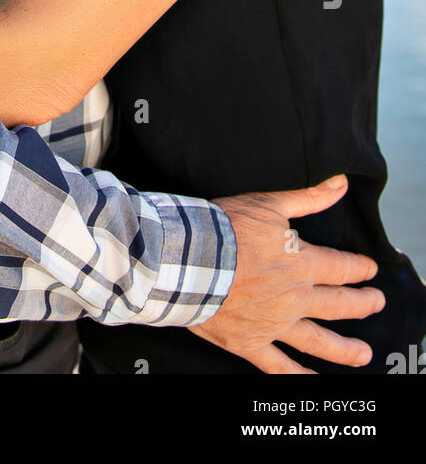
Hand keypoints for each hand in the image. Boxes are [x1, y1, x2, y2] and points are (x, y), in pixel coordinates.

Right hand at [192, 175, 384, 373]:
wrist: (187, 260)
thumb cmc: (225, 228)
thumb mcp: (268, 203)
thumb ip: (308, 197)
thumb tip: (341, 183)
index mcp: (301, 264)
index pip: (340, 268)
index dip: (359, 268)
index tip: (370, 269)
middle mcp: (294, 298)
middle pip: (338, 305)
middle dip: (362, 304)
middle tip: (377, 304)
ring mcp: (273, 324)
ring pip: (317, 341)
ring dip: (344, 349)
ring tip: (364, 355)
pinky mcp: (250, 342)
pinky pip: (279, 366)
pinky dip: (297, 376)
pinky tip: (313, 381)